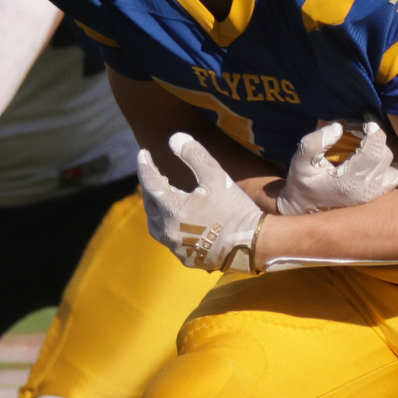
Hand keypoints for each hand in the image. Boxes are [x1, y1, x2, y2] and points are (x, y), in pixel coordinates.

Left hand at [137, 132, 264, 271]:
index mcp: (171, 208)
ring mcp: (176, 247)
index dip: (144, 165)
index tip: (143, 153)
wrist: (254, 244)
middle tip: (155, 175)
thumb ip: (194, 155)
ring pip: (156, 226)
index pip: (149, 182)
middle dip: (150, 187)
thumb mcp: (217, 176)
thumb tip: (174, 138)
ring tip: (163, 201)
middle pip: (150, 205)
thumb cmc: (235, 209)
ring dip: (156, 211)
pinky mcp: (187, 258)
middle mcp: (168, 230)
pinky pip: (170, 241)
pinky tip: (180, 223)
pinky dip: (170, 228)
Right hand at [276, 120, 397, 214]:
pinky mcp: (382, 194)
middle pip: (388, 156)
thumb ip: (314, 143)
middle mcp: (369, 190)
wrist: (308, 209)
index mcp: (350, 183)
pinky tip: (381, 149)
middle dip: (379, 136)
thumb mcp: (300, 162)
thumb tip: (339, 127)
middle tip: (363, 127)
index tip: (367, 119)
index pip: (374, 153)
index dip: (375, 131)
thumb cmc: (304, 183)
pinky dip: (396, 159)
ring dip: (392, 147)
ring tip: (376, 137)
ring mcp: (378, 194)